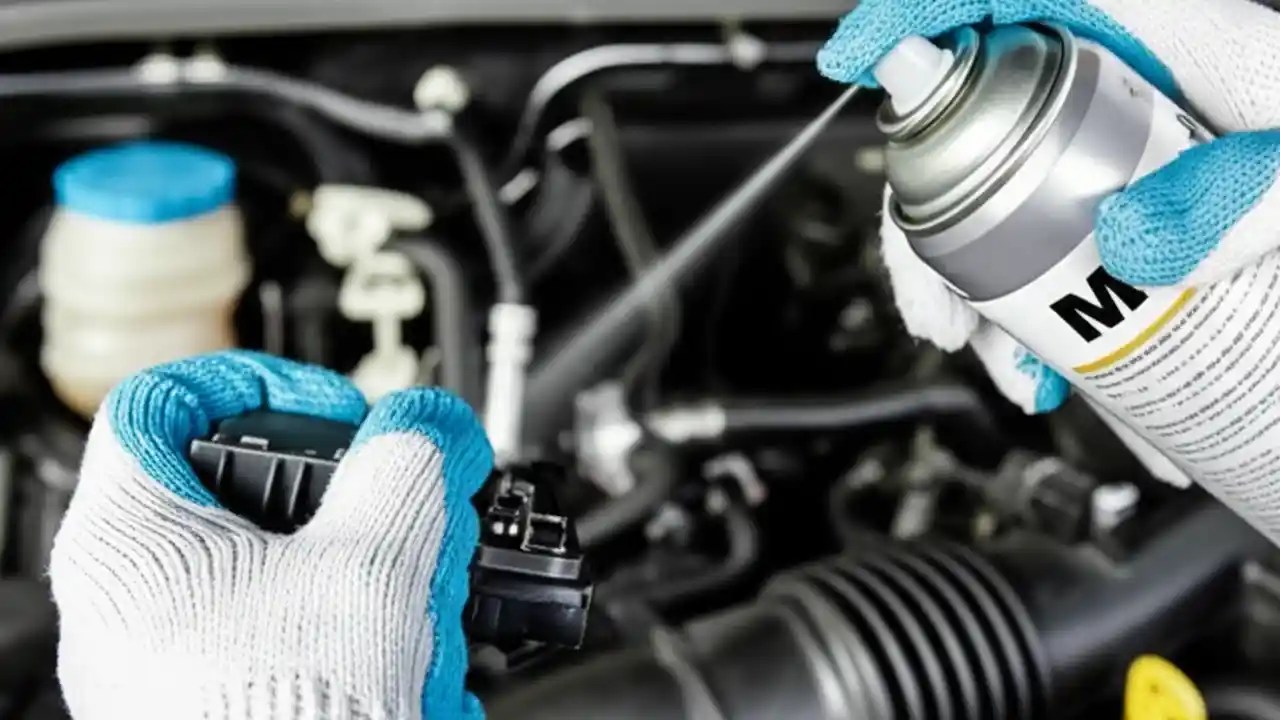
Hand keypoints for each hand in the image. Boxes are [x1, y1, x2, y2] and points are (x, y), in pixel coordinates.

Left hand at [49, 351, 492, 719]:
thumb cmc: (291, 715)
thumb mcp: (375, 555)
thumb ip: (409, 464)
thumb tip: (432, 426)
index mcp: (132, 538)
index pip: (168, 403)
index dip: (264, 385)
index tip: (337, 411)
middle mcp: (131, 600)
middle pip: (247, 494)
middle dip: (355, 503)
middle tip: (407, 514)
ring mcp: (167, 660)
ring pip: (283, 572)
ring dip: (372, 576)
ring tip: (425, 605)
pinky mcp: (213, 705)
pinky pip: (291, 637)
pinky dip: (357, 634)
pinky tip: (410, 657)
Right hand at [819, 0, 1279, 414]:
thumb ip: (1251, 198)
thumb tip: (1133, 245)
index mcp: (1171, 39)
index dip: (921, 17)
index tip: (858, 59)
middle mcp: (1127, 91)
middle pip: (974, 128)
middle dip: (934, 232)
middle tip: (944, 319)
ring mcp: (1122, 153)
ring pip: (1001, 206)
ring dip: (982, 301)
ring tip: (1021, 378)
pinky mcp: (1132, 208)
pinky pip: (1049, 251)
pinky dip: (1039, 319)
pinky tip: (1068, 377)